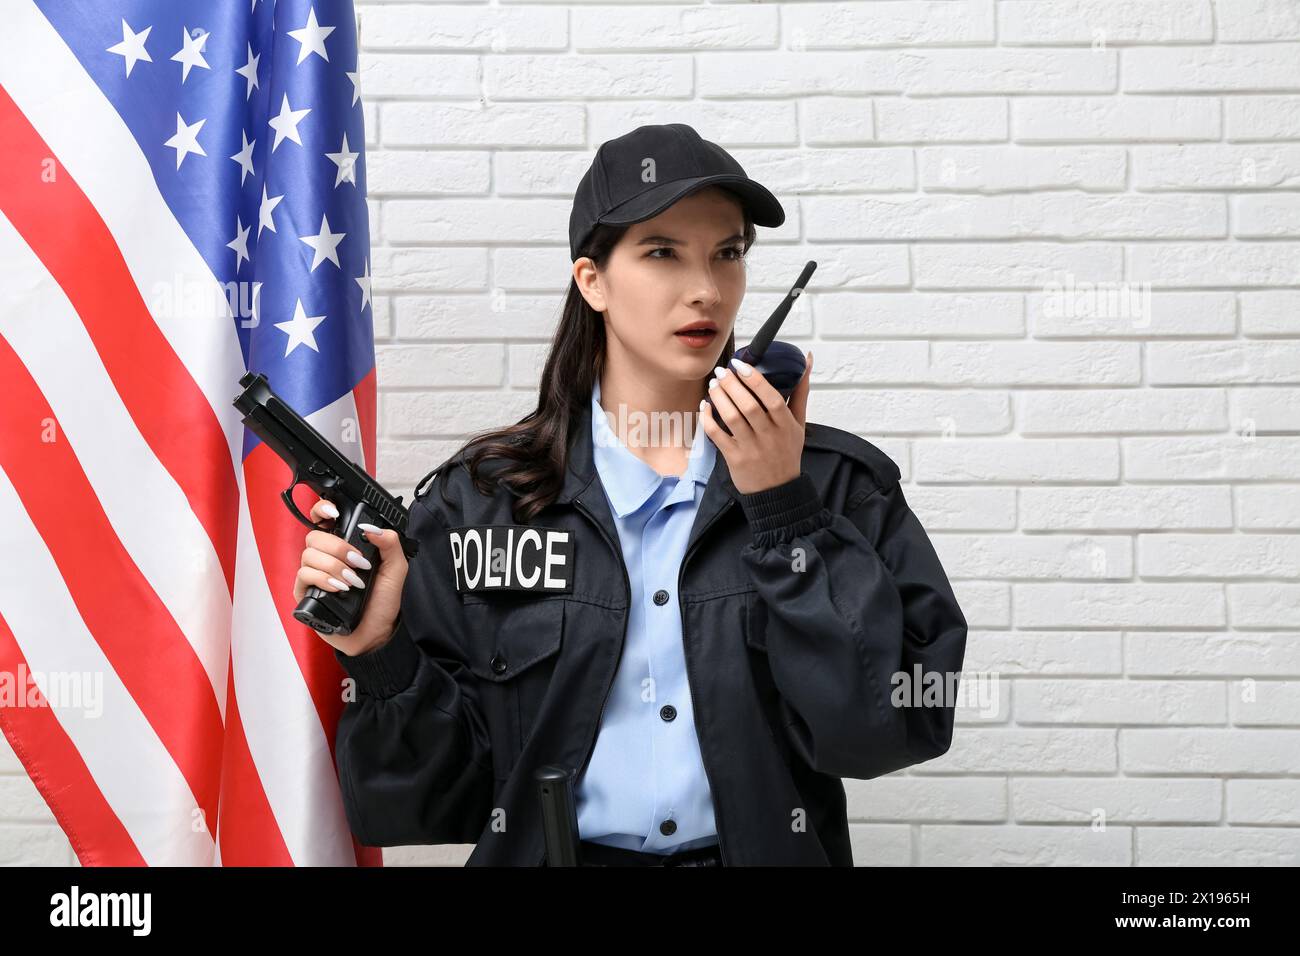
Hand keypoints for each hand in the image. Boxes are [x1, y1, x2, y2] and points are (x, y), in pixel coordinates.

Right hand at [293, 497, 410, 655]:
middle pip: (314, 536)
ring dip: (334, 566)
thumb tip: (372, 527)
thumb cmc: (383, 602)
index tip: (334, 513)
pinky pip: (303, 576)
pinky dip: (323, 579)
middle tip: (358, 562)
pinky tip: (339, 589)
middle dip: (338, 547)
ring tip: (353, 582)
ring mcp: (313, 575)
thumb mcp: (396, 569)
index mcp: (344, 546)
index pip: (323, 519)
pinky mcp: (305, 593)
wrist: (377, 632)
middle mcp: (326, 557)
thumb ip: (390, 544)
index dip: (322, 510)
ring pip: (308, 555)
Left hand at [699, 350, 812, 494]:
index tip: (740, 365)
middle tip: (721, 372)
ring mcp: (751, 448)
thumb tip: (807, 361)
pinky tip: (705, 406)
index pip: (772, 398)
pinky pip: (717, 435)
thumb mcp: (799, 423)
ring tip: (713, 385)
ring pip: (732, 418)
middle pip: (748, 406)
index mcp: (786, 425)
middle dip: (732, 385)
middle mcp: (769, 436)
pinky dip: (708, 419)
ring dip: (719, 398)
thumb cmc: (787, 453)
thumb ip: (800, 392)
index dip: (755, 380)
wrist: (777, 491)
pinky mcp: (735, 458)